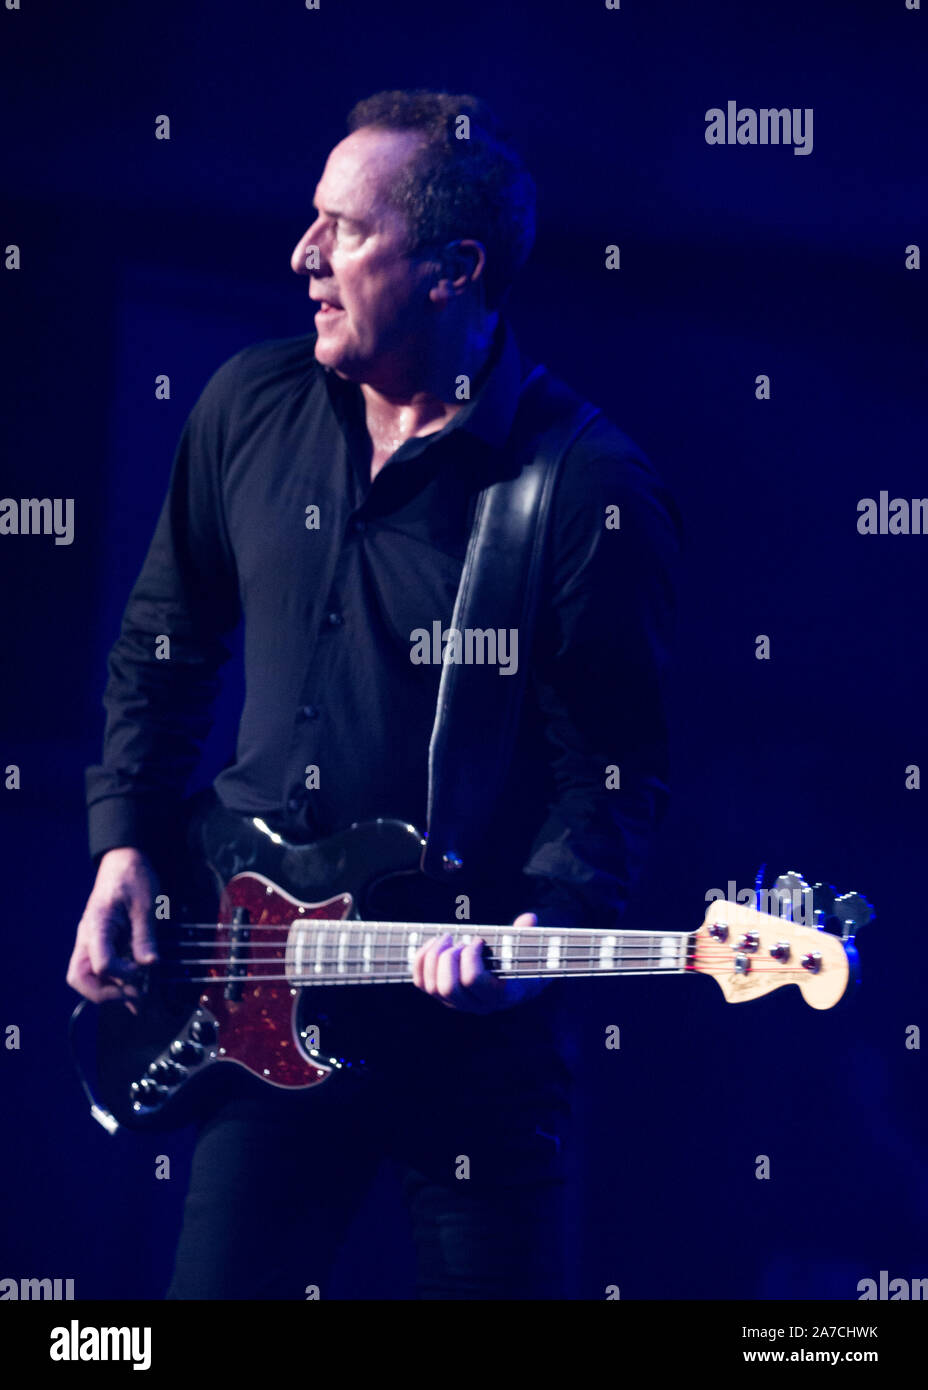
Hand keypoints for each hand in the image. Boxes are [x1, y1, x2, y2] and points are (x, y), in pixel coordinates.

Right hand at [66, 848, 159, 1012]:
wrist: (124, 859)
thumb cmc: (133, 876)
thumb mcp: (145, 904)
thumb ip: (145, 935)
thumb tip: (150, 964)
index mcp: (97, 926)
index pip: (100, 964)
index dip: (123, 974)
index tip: (145, 969)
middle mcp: (87, 937)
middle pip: (79, 978)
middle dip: (106, 994)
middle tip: (135, 995)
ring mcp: (91, 941)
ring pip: (86, 978)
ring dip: (110, 991)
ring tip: (138, 996)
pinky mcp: (100, 943)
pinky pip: (99, 970)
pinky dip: (114, 984)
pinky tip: (135, 991)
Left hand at [412, 913, 547, 1013]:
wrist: (511, 982)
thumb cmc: (518, 961)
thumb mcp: (527, 950)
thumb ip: (527, 934)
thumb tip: (529, 918)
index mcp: (500, 995)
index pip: (473, 980)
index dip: (470, 956)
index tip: (478, 940)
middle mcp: (476, 1005)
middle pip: (449, 987)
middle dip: (449, 958)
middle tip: (460, 941)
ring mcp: (457, 1003)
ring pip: (432, 987)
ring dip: (434, 957)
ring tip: (447, 938)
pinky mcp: (441, 996)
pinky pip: (421, 983)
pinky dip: (421, 961)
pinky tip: (434, 943)